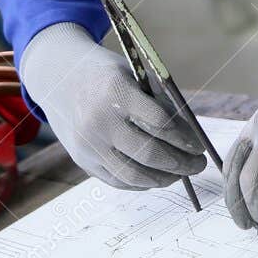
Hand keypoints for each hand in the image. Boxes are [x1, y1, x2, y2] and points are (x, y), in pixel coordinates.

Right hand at [19, 22, 205, 189]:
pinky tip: (157, 177)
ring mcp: (88, 143)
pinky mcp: (82, 159)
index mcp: (116, 91)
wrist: (58, 78)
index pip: (159, 123)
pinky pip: (117, 180)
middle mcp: (99, 120)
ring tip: (180, 174)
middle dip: (180, 163)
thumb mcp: (134, 75)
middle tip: (198, 164)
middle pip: (148, 153)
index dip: (184, 139)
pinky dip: (141, 183)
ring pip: (133, 174)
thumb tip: (190, 138)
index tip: (199, 146)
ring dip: (163, 179)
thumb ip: (159, 103)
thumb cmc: (106, 74)